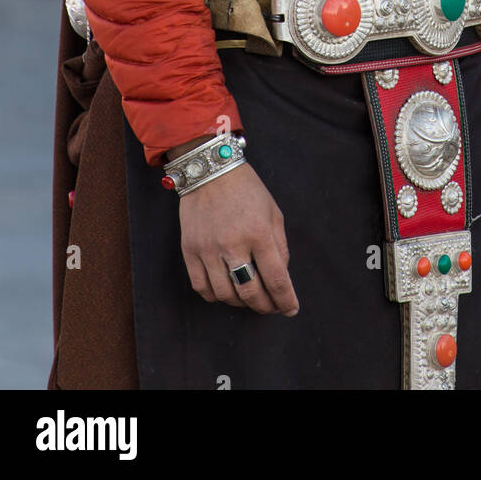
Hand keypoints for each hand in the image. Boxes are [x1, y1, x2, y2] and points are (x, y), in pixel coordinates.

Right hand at [177, 159, 299, 315]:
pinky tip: (225, 290)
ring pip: (225, 294)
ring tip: (249, 296)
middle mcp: (233, 244)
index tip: (290, 309)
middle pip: (250, 292)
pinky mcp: (190, 250)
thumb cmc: (247, 190)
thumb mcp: (273, 212)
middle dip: (264, 306)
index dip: (285, 300)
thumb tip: (281, 276)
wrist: (210, 171)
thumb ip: (280, 246)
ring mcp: (209, 249)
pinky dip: (215, 295)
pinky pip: (201, 287)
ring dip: (241, 302)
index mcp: (259, 233)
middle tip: (271, 307)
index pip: (276, 279)